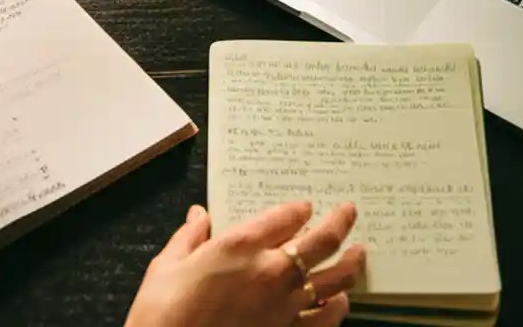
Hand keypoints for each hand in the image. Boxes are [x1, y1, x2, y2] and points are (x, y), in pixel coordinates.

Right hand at [125, 202, 364, 326]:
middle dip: (340, 221)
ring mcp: (284, 305)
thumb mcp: (168, 265)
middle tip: (349, 211)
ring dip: (352, 262)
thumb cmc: (163, 311)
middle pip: (322, 241)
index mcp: (239, 246)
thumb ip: (189, 236)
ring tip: (359, 253)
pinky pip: (326, 317)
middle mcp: (270, 271)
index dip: (298, 209)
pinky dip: (338, 306)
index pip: (285, 216)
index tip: (304, 207)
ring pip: (335, 279)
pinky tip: (341, 301)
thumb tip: (199, 216)